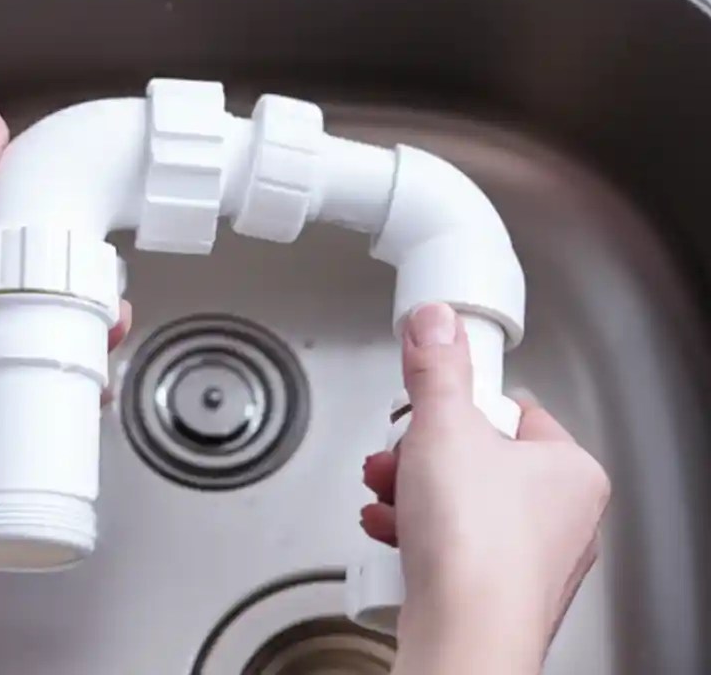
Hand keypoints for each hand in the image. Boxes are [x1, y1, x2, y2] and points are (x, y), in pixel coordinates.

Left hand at [0, 112, 131, 481]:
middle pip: (23, 325)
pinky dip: (27, 424)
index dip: (54, 268)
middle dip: (71, 323)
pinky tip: (59, 417)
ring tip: (96, 365)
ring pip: (17, 376)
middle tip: (107, 320)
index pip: (9, 268)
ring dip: (59, 371)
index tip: (92, 266)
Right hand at [361, 304, 610, 673]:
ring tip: (386, 493)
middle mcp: (561, 519)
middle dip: (421, 457)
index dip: (459, 407)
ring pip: (461, 506)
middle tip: (398, 457)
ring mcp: (529, 562)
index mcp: (570, 471)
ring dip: (411, 494)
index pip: (513, 411)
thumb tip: (436, 323)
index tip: (429, 411)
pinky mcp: (495, 594)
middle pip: (477, 460)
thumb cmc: (476, 543)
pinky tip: (392, 531)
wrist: (464, 632)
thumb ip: (436, 370)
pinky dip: (417, 535)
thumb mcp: (443, 426)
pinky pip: (452, 547)